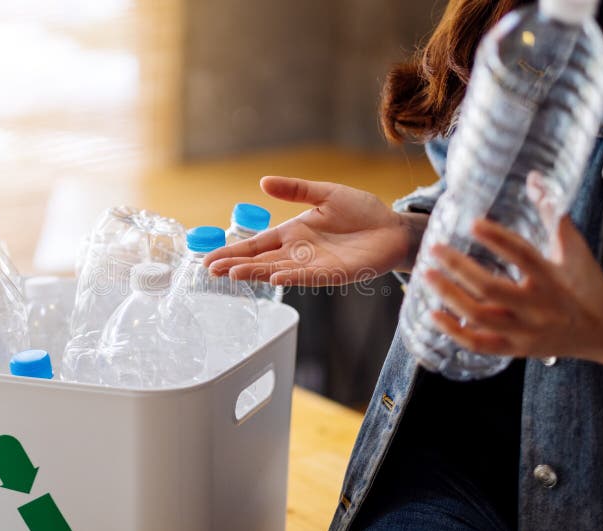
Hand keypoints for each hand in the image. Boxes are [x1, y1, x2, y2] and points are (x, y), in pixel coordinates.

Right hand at [204, 176, 427, 286]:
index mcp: (293, 233)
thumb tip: (262, 182)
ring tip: (233, 275)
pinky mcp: (334, 273)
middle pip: (261, 260)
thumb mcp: (325, 194)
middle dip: (236, 265)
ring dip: (256, 273)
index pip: (257, 244)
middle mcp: (299, 252)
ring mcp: (314, 265)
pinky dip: (290, 276)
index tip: (209, 259)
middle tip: (210, 270)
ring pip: (278, 270)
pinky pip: (308, 275)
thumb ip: (295, 190)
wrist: (393, 228)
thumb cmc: (362, 212)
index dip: (233, 251)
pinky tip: (273, 277)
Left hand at [425, 173, 602, 364]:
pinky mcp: (515, 349)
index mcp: (553, 278)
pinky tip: (433, 314)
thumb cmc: (585, 283)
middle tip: (434, 249)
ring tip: (426, 276)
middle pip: (491, 289)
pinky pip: (479, 344)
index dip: (497, 239)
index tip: (473, 223)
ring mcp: (525, 331)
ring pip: (480, 317)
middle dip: (458, 268)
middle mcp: (538, 307)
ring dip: (449, 295)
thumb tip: (533, 177)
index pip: (522, 255)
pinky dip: (454, 331)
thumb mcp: (573, 248)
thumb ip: (552, 213)